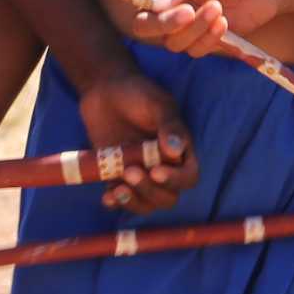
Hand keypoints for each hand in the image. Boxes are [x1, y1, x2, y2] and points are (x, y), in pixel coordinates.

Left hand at [75, 70, 196, 214]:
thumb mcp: (157, 104)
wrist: (104, 90)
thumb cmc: (137, 93)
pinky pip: (120, 198)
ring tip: (117, 189)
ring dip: (134, 201)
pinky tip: (107, 196)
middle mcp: (163, 167)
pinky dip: (115, 201)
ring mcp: (140, 174)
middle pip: (167, 196)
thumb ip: (170, 125)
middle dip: (150, 191)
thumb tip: (177, 151)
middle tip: (129, 172)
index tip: (156, 170)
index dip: (175, 180)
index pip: (188, 177)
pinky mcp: (117, 177)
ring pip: (146, 203)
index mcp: (180, 152)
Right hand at [104, 0, 283, 53]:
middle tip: (188, 11)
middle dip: (161, 23)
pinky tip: (223, 22)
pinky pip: (193, 50)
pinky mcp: (200, 41)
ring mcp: (180, 26)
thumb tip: (157, 6)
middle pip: (141, 25)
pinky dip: (208, 37)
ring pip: (170, 41)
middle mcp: (163, 5)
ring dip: (194, 28)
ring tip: (217, 8)